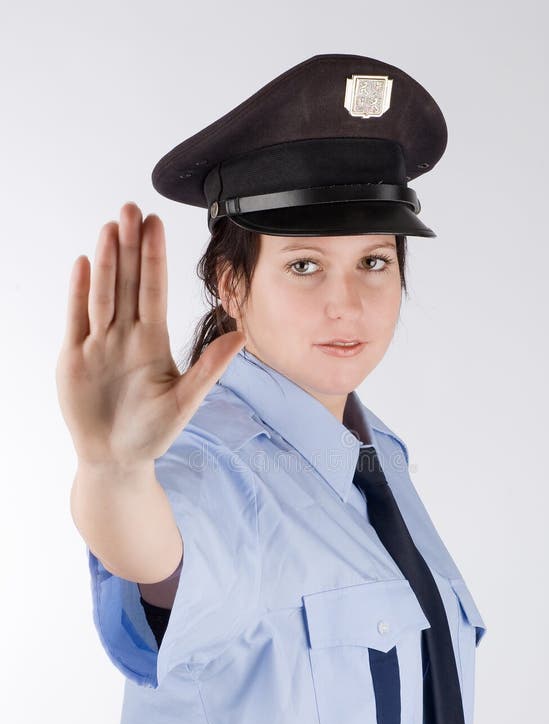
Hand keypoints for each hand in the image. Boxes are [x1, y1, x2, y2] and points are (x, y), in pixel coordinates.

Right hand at [55, 202, 245, 466]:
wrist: (116, 458)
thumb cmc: (152, 432)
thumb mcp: (185, 400)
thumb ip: (209, 367)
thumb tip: (242, 334)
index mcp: (153, 341)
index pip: (154, 290)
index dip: (153, 257)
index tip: (155, 223)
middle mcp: (126, 335)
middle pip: (127, 282)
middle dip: (128, 246)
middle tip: (131, 208)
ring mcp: (99, 344)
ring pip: (103, 294)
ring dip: (105, 261)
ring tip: (110, 227)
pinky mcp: (74, 357)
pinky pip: (77, 318)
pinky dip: (79, 292)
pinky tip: (83, 264)